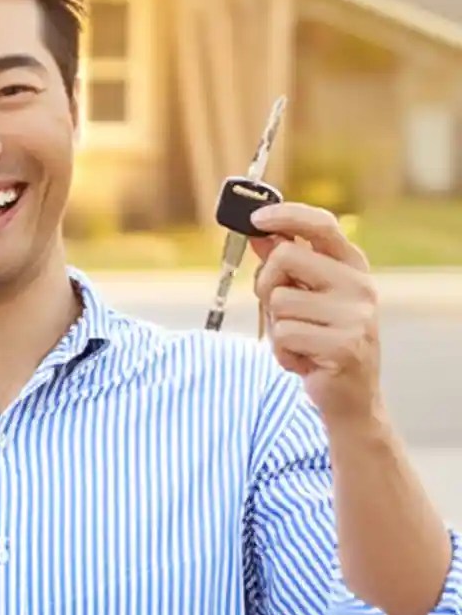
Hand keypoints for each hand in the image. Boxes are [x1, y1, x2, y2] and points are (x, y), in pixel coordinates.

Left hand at [249, 202, 381, 423]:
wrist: (350, 398)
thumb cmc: (320, 341)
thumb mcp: (305, 298)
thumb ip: (285, 265)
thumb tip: (260, 233)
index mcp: (352, 267)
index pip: (321, 226)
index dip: (286, 216)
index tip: (255, 219)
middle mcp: (359, 286)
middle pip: (284, 258)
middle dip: (265, 284)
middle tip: (280, 311)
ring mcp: (355, 316)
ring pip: (278, 301)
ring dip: (275, 326)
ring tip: (300, 342)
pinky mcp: (344, 346)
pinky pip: (283, 334)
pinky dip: (282, 352)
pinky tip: (305, 362)